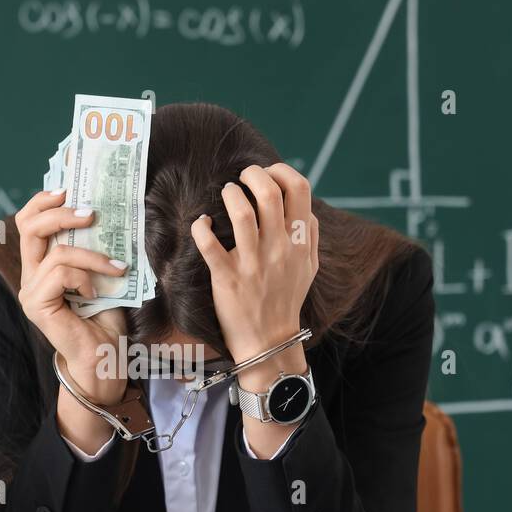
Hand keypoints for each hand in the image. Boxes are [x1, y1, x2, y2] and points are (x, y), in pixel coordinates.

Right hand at [16, 188, 128, 406]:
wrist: (105, 358)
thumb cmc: (107, 319)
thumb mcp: (103, 272)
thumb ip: (95, 246)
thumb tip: (108, 209)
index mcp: (42, 264)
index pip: (29, 221)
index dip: (43, 199)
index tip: (69, 187)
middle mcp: (31, 275)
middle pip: (28, 225)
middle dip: (60, 212)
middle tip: (91, 212)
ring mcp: (31, 291)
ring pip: (56, 251)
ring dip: (93, 255)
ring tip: (117, 267)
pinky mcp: (37, 304)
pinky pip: (61, 273)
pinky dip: (86, 276)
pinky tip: (99, 290)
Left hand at [190, 163, 318, 379]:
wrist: (269, 340)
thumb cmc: (287, 299)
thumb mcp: (309, 267)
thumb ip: (310, 235)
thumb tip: (305, 207)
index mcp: (298, 242)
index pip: (300, 189)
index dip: (282, 172)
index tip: (268, 173)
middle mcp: (278, 249)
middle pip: (270, 194)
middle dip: (253, 175)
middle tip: (242, 178)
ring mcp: (252, 263)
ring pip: (242, 214)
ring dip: (231, 195)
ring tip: (227, 194)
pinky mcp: (227, 278)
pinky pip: (209, 246)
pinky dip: (201, 228)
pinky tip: (202, 223)